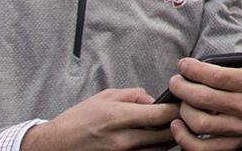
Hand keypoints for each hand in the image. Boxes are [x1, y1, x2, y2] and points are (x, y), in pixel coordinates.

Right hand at [20, 88, 177, 150]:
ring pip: (162, 148)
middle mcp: (124, 140)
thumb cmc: (79, 119)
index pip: (161, 114)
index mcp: (119, 118)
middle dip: (180, 123)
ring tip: (172, 125)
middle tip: (186, 113)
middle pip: (167, 134)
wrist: (55, 146)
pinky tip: (156, 138)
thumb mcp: (106, 97)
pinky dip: (157, 147)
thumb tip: (155, 100)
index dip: (179, 107)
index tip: (185, 101)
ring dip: (171, 136)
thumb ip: (135, 95)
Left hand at [167, 22, 241, 149]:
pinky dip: (184, 138)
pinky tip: (177, 125)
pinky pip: (201, 147)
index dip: (196, 70)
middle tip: (175, 81)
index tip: (183, 64)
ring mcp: (237, 128)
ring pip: (200, 123)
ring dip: (183, 110)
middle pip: (205, 99)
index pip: (218, 77)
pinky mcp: (229, 144)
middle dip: (183, 88)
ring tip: (180, 99)